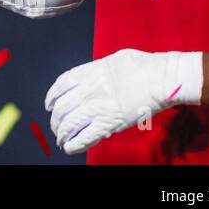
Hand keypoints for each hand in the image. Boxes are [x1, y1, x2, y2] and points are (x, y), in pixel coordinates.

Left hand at [44, 49, 202, 153]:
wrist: (159, 79)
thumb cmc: (143, 66)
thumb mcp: (113, 60)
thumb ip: (99, 69)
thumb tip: (95, 74)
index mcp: (87, 73)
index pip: (60, 86)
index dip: (51, 97)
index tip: (49, 104)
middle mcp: (87, 91)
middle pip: (61, 108)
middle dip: (55, 120)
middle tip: (56, 126)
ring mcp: (97, 108)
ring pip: (69, 124)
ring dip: (61, 134)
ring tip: (60, 139)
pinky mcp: (110, 124)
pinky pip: (86, 137)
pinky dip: (75, 145)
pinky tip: (69, 148)